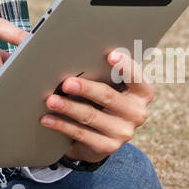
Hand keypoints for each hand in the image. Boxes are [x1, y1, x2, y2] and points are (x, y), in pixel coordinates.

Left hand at [40, 47, 152, 164]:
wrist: (98, 133)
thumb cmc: (98, 95)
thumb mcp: (103, 80)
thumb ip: (95, 64)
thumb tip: (62, 41)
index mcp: (141, 91)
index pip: (136, 75)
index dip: (124, 65)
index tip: (109, 55)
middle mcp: (137, 112)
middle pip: (109, 96)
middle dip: (86, 88)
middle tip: (66, 82)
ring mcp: (123, 132)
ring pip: (91, 116)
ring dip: (68, 107)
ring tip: (50, 100)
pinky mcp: (107, 148)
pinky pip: (81, 135)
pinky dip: (61, 125)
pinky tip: (47, 118)